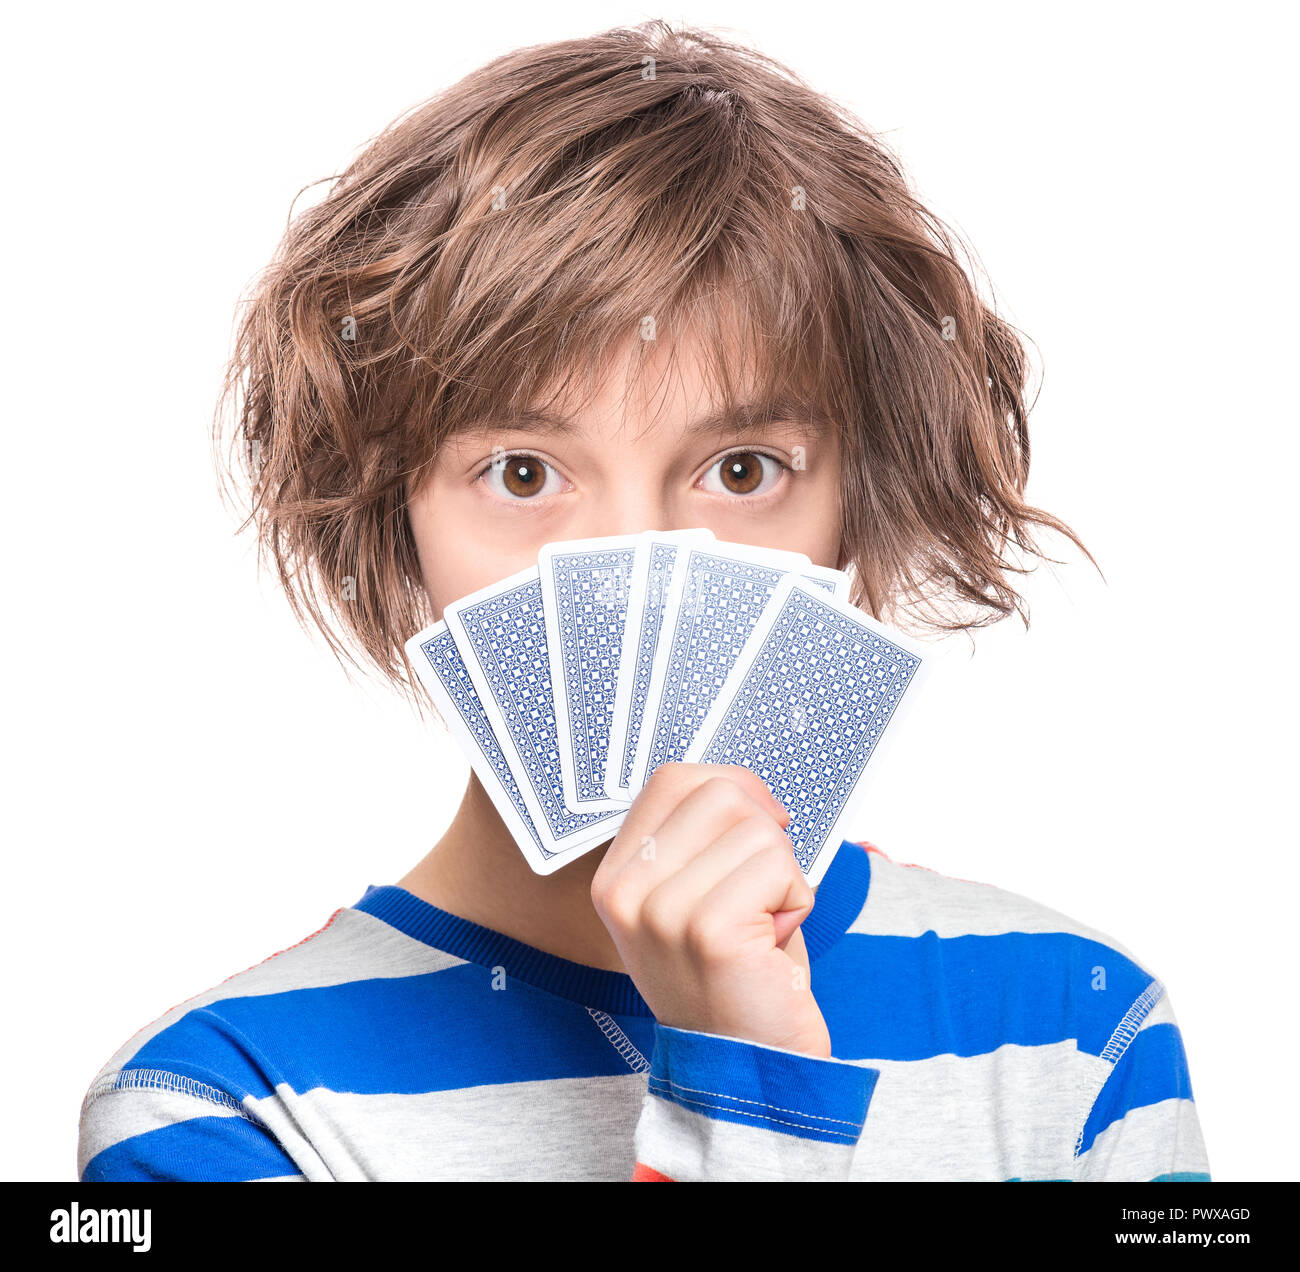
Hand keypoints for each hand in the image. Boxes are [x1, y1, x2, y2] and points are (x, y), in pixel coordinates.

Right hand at [590, 762, 830, 1057]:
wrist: (745, 1073)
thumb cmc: (734, 981)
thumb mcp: (691, 900)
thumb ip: (697, 838)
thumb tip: (744, 787)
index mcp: (614, 878)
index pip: (674, 779)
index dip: (733, 788)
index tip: (759, 826)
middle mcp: (625, 893)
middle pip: (720, 793)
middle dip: (763, 837)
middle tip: (759, 896)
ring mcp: (662, 913)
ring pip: (758, 830)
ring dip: (783, 876)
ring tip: (762, 927)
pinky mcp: (709, 932)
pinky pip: (781, 868)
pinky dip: (797, 902)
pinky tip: (773, 944)